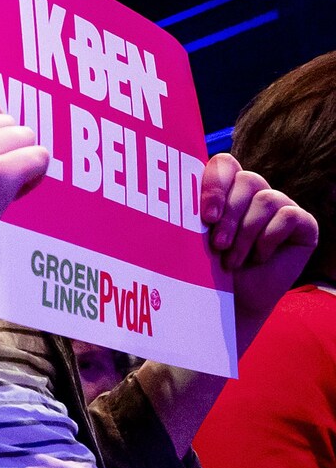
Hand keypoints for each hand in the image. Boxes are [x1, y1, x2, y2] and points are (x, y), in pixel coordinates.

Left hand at [199, 154, 317, 348]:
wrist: (231, 303)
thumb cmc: (207, 270)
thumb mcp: (192, 239)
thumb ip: (189, 213)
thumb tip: (165, 197)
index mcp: (226, 189)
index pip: (225, 164)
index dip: (215, 184)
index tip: (205, 216)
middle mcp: (255, 193)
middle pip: (247, 179)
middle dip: (229, 215)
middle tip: (217, 244)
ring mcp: (280, 206)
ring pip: (267, 199)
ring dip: (246, 233)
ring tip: (232, 260)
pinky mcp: (302, 223)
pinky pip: (288, 216)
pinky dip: (269, 238)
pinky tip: (258, 258)